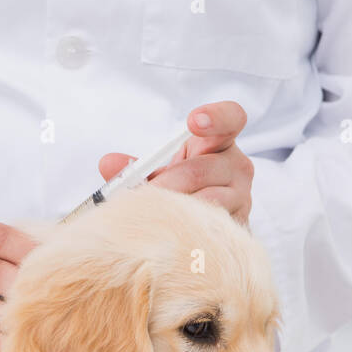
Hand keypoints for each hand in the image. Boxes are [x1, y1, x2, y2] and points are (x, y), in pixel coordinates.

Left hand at [98, 101, 253, 223]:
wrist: (203, 225)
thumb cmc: (180, 190)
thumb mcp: (159, 172)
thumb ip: (135, 167)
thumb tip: (108, 164)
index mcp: (220, 142)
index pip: (231, 119)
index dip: (215, 117)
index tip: (192, 121)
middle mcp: (238, 168)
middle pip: (200, 171)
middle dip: (165, 185)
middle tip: (140, 197)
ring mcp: (243, 199)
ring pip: (205, 203)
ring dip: (172, 211)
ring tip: (151, 217)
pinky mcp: (239, 227)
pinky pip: (209, 229)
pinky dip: (184, 231)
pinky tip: (169, 235)